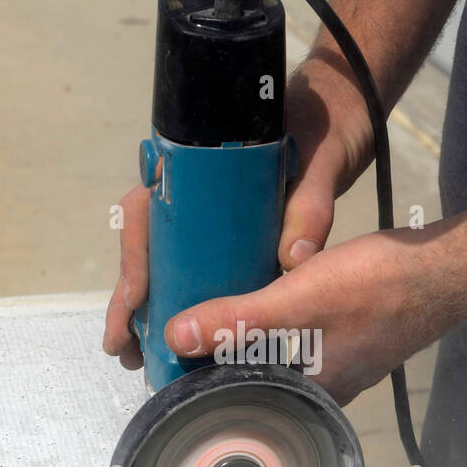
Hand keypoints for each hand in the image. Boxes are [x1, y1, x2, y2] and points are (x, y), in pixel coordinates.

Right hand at [102, 56, 374, 368]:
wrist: (347, 111)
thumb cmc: (326, 124)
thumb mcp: (320, 161)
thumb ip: (309, 204)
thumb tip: (294, 258)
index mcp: (199, 161)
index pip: (149, 211)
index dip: (137, 258)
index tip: (136, 300)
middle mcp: (195, 188)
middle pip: (148, 246)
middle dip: (131, 298)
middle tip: (119, 348)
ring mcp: (210, 212)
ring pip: (166, 261)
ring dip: (150, 307)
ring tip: (136, 355)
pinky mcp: (230, 230)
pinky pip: (196, 267)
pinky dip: (185, 301)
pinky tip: (181, 338)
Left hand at [161, 220, 466, 405]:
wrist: (448, 269)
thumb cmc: (377, 286)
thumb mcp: (298, 298)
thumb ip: (238, 320)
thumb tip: (175, 337)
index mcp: (309, 394)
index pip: (239, 405)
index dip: (200, 392)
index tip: (164, 376)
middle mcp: (326, 391)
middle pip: (258, 388)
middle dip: (220, 372)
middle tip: (176, 351)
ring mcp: (344, 366)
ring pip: (280, 368)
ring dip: (247, 353)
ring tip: (206, 330)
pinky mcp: (354, 340)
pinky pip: (301, 347)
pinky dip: (276, 335)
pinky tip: (261, 312)